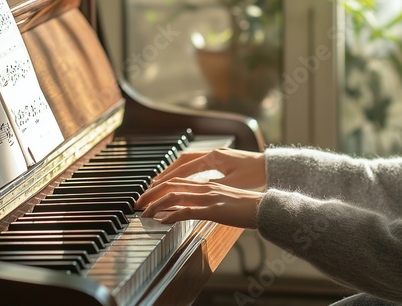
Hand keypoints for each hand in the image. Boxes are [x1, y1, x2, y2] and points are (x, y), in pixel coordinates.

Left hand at [136, 178, 262, 228]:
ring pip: (176, 196)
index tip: (146, 195)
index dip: (158, 187)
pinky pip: (188, 210)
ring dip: (156, 204)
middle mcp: (205, 188)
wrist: (265, 208)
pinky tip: (162, 221)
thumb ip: (206, 203)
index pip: (177, 181)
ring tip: (144, 212)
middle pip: (171, 185)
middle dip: (151, 193)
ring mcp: (209, 198)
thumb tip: (190, 210)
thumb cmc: (247, 207)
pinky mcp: (214, 210)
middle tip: (136, 203)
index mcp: (207, 185)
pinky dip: (172, 215)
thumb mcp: (223, 202)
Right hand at [150, 147, 266, 189]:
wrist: (273, 168)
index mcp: (213, 158)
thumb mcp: (231, 185)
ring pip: (190, 161)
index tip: (155, 185)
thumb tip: (192, 193)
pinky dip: (188, 171)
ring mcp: (218, 155)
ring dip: (176, 170)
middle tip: (153, 183)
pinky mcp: (223, 160)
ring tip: (163, 181)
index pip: (184, 167)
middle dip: (167, 172)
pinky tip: (184, 179)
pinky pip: (199, 163)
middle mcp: (213, 153)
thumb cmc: (255, 176)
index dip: (168, 177)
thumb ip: (210, 188)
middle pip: (183, 161)